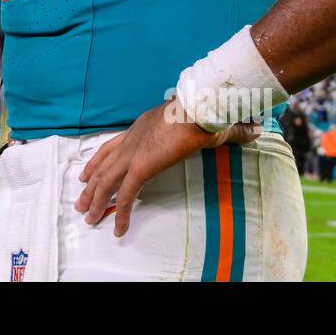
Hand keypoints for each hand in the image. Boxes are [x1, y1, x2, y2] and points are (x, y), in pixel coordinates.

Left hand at [74, 98, 261, 236]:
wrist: (201, 106)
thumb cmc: (207, 110)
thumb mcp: (213, 121)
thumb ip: (230, 130)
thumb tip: (254, 130)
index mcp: (142, 126)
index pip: (114, 144)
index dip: (100, 159)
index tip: (88, 171)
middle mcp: (132, 138)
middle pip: (103, 163)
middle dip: (91, 183)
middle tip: (81, 199)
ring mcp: (134, 152)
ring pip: (106, 181)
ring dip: (95, 200)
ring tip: (88, 217)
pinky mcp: (142, 167)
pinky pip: (125, 195)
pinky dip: (119, 213)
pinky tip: (117, 228)